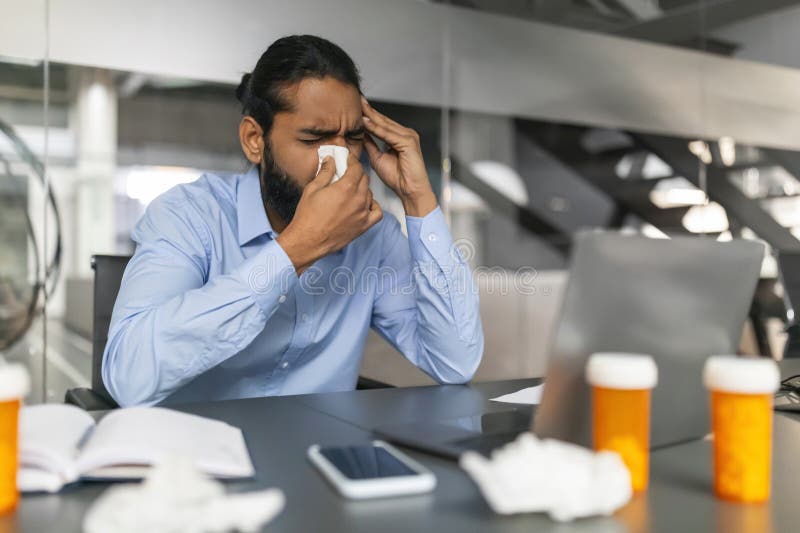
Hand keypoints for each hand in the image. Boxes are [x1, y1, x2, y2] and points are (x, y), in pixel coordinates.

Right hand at [277, 154, 382, 273]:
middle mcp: (358, 199)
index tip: (348, 159)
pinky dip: (372, 206)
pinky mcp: (364, 226)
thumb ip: (325, 172)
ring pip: (370, 193)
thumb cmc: (308, 216)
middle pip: (365, 179)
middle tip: (347, 173)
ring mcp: (363, 213)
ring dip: (362, 188)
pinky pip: (376, 212)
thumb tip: (330, 160)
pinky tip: (363, 204)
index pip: (356, 167)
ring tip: (351, 190)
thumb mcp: (313, 189)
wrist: (308, 241)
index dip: (352, 160)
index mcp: (346, 188)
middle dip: (356, 173)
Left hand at [361, 96, 437, 216]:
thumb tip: (360, 133)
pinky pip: (389, 134)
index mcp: (399, 137)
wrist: (410, 191)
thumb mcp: (377, 158)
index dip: (368, 115)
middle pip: (383, 120)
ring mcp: (408, 136)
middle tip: (355, 98)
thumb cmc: (397, 178)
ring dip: (371, 115)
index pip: (381, 123)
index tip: (355, 106)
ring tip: (358, 106)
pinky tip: (366, 122)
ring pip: (385, 125)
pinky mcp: (409, 142)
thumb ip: (370, 145)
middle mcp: (405, 133)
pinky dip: (377, 128)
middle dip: (368, 110)